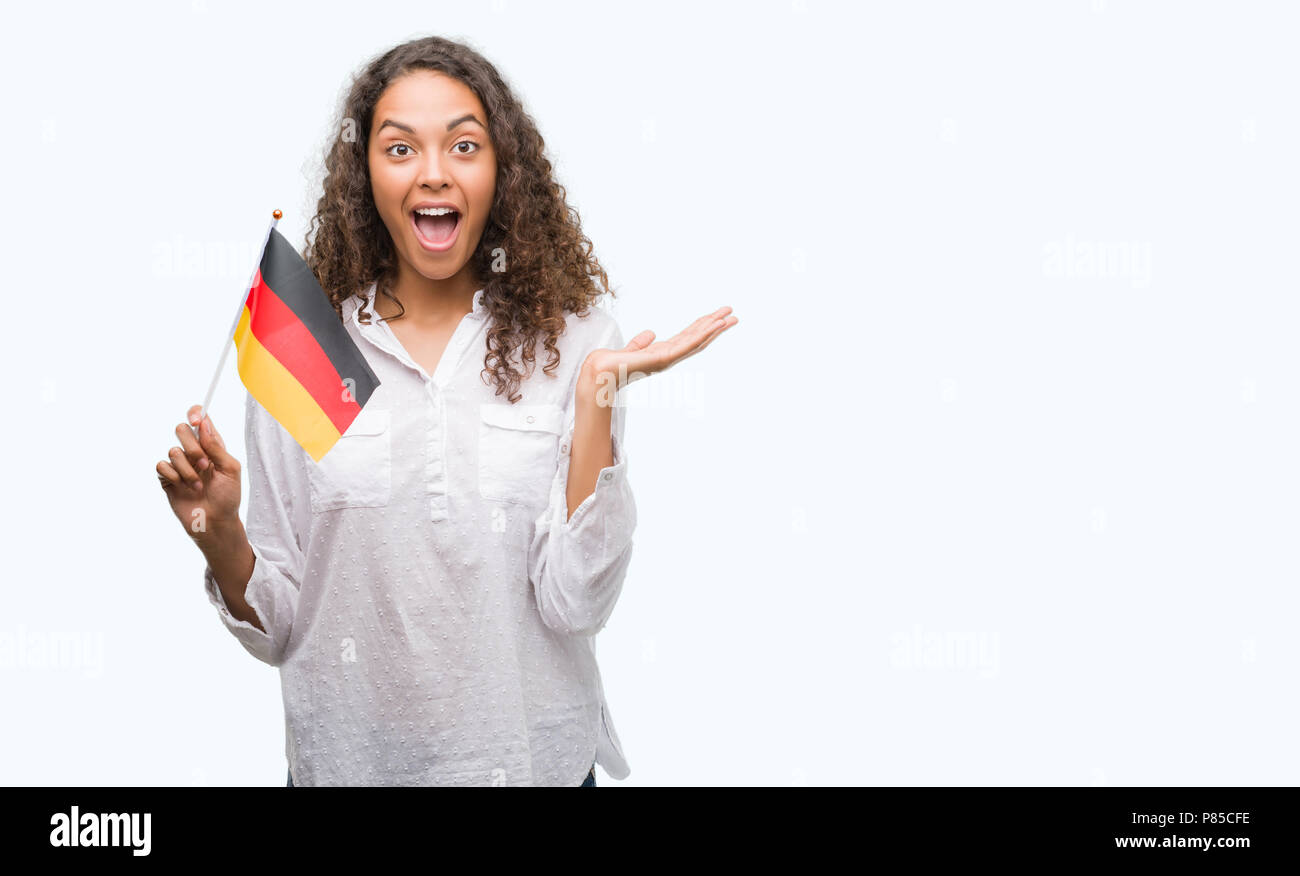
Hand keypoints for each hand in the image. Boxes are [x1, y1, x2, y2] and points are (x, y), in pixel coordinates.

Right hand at [157, 404, 242, 539]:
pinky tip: (183, 488)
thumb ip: (216, 447)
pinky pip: (161, 466)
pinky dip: (173, 476)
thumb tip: (203, 424)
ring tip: (198, 485)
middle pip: (181, 430)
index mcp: (212, 446)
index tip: (196, 421)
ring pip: (172, 451)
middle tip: (204, 464)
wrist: (215, 523)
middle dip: (192, 446)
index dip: (195, 414)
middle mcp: (194, 452)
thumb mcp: (230, 470)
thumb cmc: (228, 497)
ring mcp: (180, 465)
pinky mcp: (167, 479)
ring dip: (187, 470)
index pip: (200, 420)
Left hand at [582, 306, 737, 391]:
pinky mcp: (664, 358)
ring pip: (697, 340)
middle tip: (734, 314)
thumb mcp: (630, 349)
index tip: (717, 318)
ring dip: (714, 328)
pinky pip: (688, 344)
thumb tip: (651, 333)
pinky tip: (714, 326)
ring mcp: (668, 358)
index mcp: (662, 354)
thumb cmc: (610, 365)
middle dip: (715, 327)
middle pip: (697, 338)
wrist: (598, 373)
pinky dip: (703, 334)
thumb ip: (640, 343)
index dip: (703, 328)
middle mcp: (668, 357)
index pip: (687, 338)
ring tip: (730, 317)